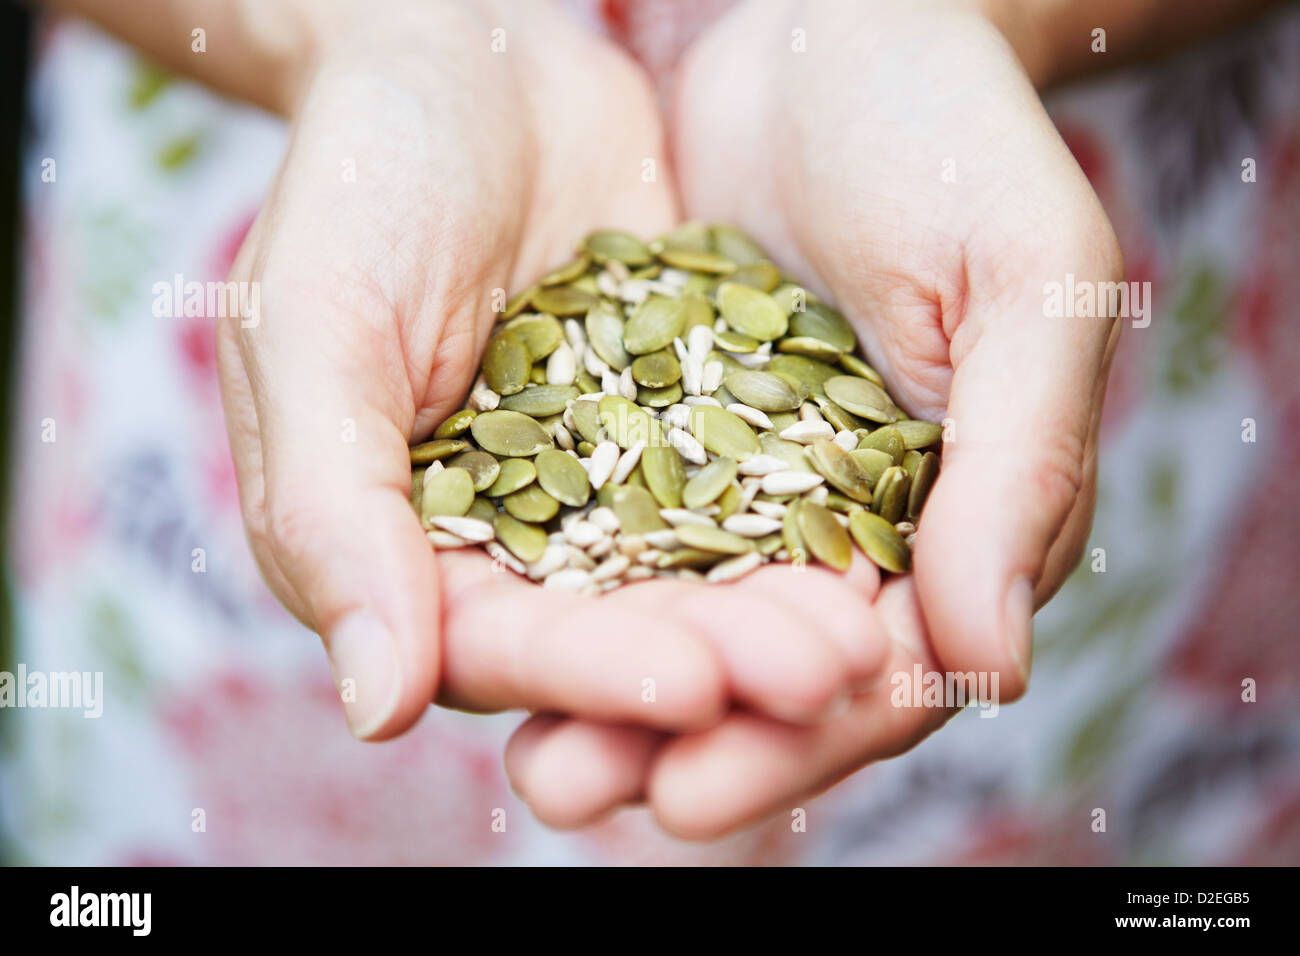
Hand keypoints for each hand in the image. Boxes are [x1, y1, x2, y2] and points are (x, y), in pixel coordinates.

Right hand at [217, 0, 889, 743]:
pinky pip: (759, 481)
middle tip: (825, 676)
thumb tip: (377, 714)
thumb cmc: (362, 179)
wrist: (475, 62)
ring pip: (700, 574)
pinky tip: (885, 544)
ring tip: (867, 634)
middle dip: (719, 659)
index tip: (689, 686)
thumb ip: (329, 513)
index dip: (588, 674)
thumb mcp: (313, 329)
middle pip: (617, 631)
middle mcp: (516, 540)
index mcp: (405, 545)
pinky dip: (815, 516)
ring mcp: (613, 483)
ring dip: (781, 612)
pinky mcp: (693, 424)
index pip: (495, 644)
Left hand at [506, 0, 1122, 835]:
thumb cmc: (958, 143)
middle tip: (571, 792)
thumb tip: (990, 665)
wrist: (832, 29)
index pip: (877, 670)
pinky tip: (485, 625)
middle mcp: (834, 519)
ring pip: (667, 611)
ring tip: (523, 753)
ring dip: (595, 687)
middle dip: (665, 736)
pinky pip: (597, 520)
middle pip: (751, 665)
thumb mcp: (1026, 288)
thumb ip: (1016, 470)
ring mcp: (734, 475)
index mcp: (944, 517)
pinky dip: (554, 578)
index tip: (692, 790)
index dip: (790, 739)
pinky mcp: (650, 421)